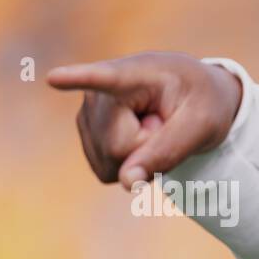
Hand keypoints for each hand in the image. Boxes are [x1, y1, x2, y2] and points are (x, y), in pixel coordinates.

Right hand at [47, 51, 242, 188]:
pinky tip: (140, 138)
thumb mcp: (202, 126)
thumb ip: (167, 153)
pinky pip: (107, 170)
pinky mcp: (87, 131)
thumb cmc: (204, 102)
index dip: (77, 79)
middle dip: (147, 152)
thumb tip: (125, 184)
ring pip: (109, 164)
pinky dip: (130, 165)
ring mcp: (87, 112)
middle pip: (116, 149)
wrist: (194, 94)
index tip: (54, 78)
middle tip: (166, 126)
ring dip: (140, 158)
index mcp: (133, 74)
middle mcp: (99, 91)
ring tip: (155, 128)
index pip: (102, 78)